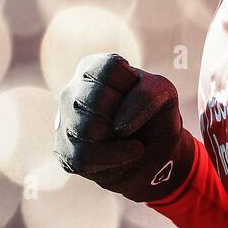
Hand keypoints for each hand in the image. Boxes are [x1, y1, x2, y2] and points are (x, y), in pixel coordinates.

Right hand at [53, 54, 195, 203]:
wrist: (151, 153)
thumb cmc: (153, 115)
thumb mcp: (164, 94)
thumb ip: (148, 95)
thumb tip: (118, 125)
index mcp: (92, 68)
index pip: (110, 68)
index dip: (132, 85)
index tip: (138, 95)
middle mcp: (71, 91)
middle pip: (96, 98)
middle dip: (124, 113)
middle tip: (133, 121)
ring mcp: (64, 123)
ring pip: (87, 128)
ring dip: (120, 139)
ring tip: (130, 139)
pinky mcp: (64, 152)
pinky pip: (85, 156)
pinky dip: (115, 158)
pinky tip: (126, 155)